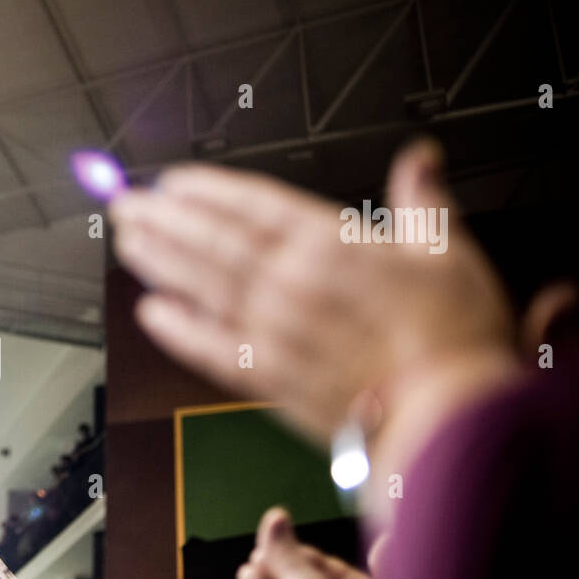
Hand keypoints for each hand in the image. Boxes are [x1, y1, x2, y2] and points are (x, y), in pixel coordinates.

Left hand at [109, 139, 514, 444]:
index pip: (254, 207)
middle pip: (213, 242)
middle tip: (124, 203)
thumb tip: (420, 159)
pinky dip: (177, 330)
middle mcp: (290, 284)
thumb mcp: (450, 253)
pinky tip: (149, 313)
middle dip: (164, 220)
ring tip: (127, 242)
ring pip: (201, 287)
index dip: (206, 191)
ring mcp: (272, 332)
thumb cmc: (454, 340)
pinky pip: (209, 349)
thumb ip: (424, 203)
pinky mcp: (267, 380)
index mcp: (332, 246)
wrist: (450, 418)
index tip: (170, 181)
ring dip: (159, 262)